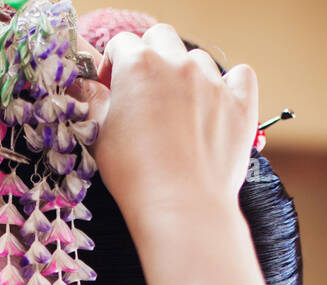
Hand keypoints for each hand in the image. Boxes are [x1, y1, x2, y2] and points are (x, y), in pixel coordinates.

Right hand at [72, 24, 257, 223]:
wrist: (181, 205)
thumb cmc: (133, 174)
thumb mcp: (98, 135)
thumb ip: (93, 102)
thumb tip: (85, 85)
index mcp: (138, 65)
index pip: (121, 43)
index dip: (113, 64)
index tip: (112, 88)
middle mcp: (177, 64)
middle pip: (161, 37)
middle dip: (149, 56)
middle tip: (144, 92)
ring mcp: (213, 81)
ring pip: (198, 59)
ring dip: (185, 74)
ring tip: (177, 109)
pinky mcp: (240, 104)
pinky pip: (240, 75)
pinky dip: (229, 84)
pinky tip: (217, 102)